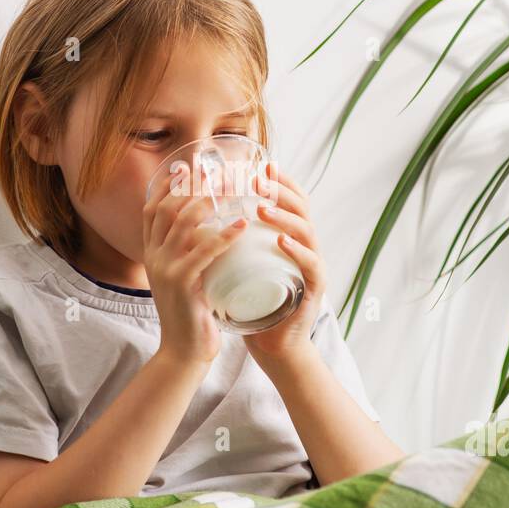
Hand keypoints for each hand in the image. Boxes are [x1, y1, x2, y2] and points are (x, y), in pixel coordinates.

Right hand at [142, 172, 248, 366]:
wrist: (184, 351)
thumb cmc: (192, 313)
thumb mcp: (185, 277)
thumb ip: (191, 253)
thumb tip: (212, 227)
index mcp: (152, 253)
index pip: (152, 209)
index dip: (168, 186)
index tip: (188, 168)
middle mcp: (153, 256)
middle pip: (167, 207)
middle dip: (193, 186)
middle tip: (220, 174)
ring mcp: (164, 268)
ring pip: (183, 222)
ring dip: (210, 202)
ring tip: (234, 190)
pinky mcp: (180, 283)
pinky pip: (202, 251)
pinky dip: (223, 235)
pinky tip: (242, 226)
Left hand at [244, 160, 323, 364]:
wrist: (271, 343)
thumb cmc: (252, 302)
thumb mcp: (238, 264)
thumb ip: (228, 240)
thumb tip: (194, 213)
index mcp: (287, 237)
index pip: (287, 199)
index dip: (275, 180)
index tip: (255, 165)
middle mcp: (304, 245)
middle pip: (300, 206)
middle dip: (280, 189)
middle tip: (258, 179)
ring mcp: (312, 266)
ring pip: (307, 230)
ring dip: (284, 216)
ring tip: (262, 207)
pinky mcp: (314, 288)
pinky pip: (311, 264)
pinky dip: (298, 250)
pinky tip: (281, 241)